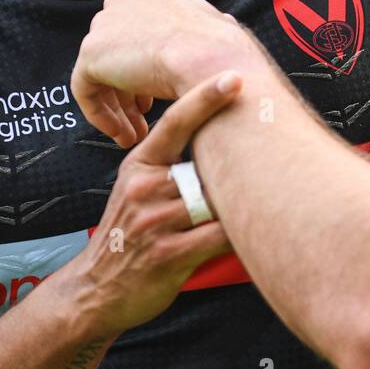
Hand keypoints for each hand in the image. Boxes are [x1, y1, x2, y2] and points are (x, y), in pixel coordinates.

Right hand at [63, 74, 241, 337]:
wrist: (94, 290)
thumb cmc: (130, 235)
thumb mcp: (136, 188)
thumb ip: (170, 164)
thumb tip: (224, 138)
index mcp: (139, 164)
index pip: (175, 123)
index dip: (205, 98)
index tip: (233, 78)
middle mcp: (144, 188)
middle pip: (209, 167)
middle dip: (239, 170)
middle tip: (274, 156)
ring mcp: (154, 221)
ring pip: (218, 201)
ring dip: (241, 207)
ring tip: (263, 206)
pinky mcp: (167, 254)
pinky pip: (219, 236)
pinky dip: (239, 236)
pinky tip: (251, 236)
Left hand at [73, 0, 263, 147]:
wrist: (211, 61)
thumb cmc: (224, 50)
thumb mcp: (220, 26)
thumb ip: (209, 26)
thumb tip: (224, 25)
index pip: (140, 29)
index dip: (147, 62)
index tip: (158, 90)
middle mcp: (124, 2)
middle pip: (118, 50)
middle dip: (130, 86)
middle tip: (144, 116)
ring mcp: (104, 26)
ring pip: (102, 71)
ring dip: (118, 106)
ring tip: (136, 134)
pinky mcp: (91, 54)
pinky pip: (87, 90)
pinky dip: (102, 115)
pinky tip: (121, 134)